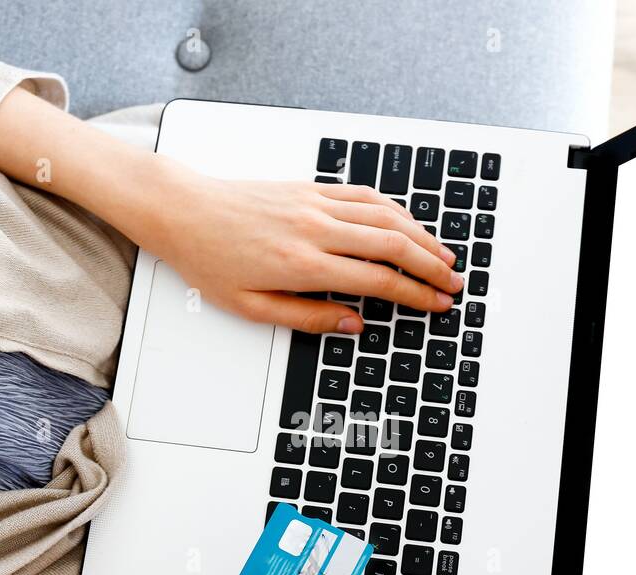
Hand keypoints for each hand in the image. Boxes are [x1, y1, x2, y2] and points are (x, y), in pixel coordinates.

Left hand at [122, 161, 464, 333]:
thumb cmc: (209, 260)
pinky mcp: (309, 188)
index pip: (376, 280)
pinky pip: (363, 195)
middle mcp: (314, 228)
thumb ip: (307, 317)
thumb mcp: (252, 307)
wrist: (183, 210)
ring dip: (420, 236)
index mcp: (302, 264)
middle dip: (430, 266)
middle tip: (452, 284)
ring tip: (443, 256)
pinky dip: (394, 210)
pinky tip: (408, 223)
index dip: (414, 294)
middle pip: (392, 244)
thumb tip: (353, 325)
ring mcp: (314, 203)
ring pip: (385, 216)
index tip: (436, 305)